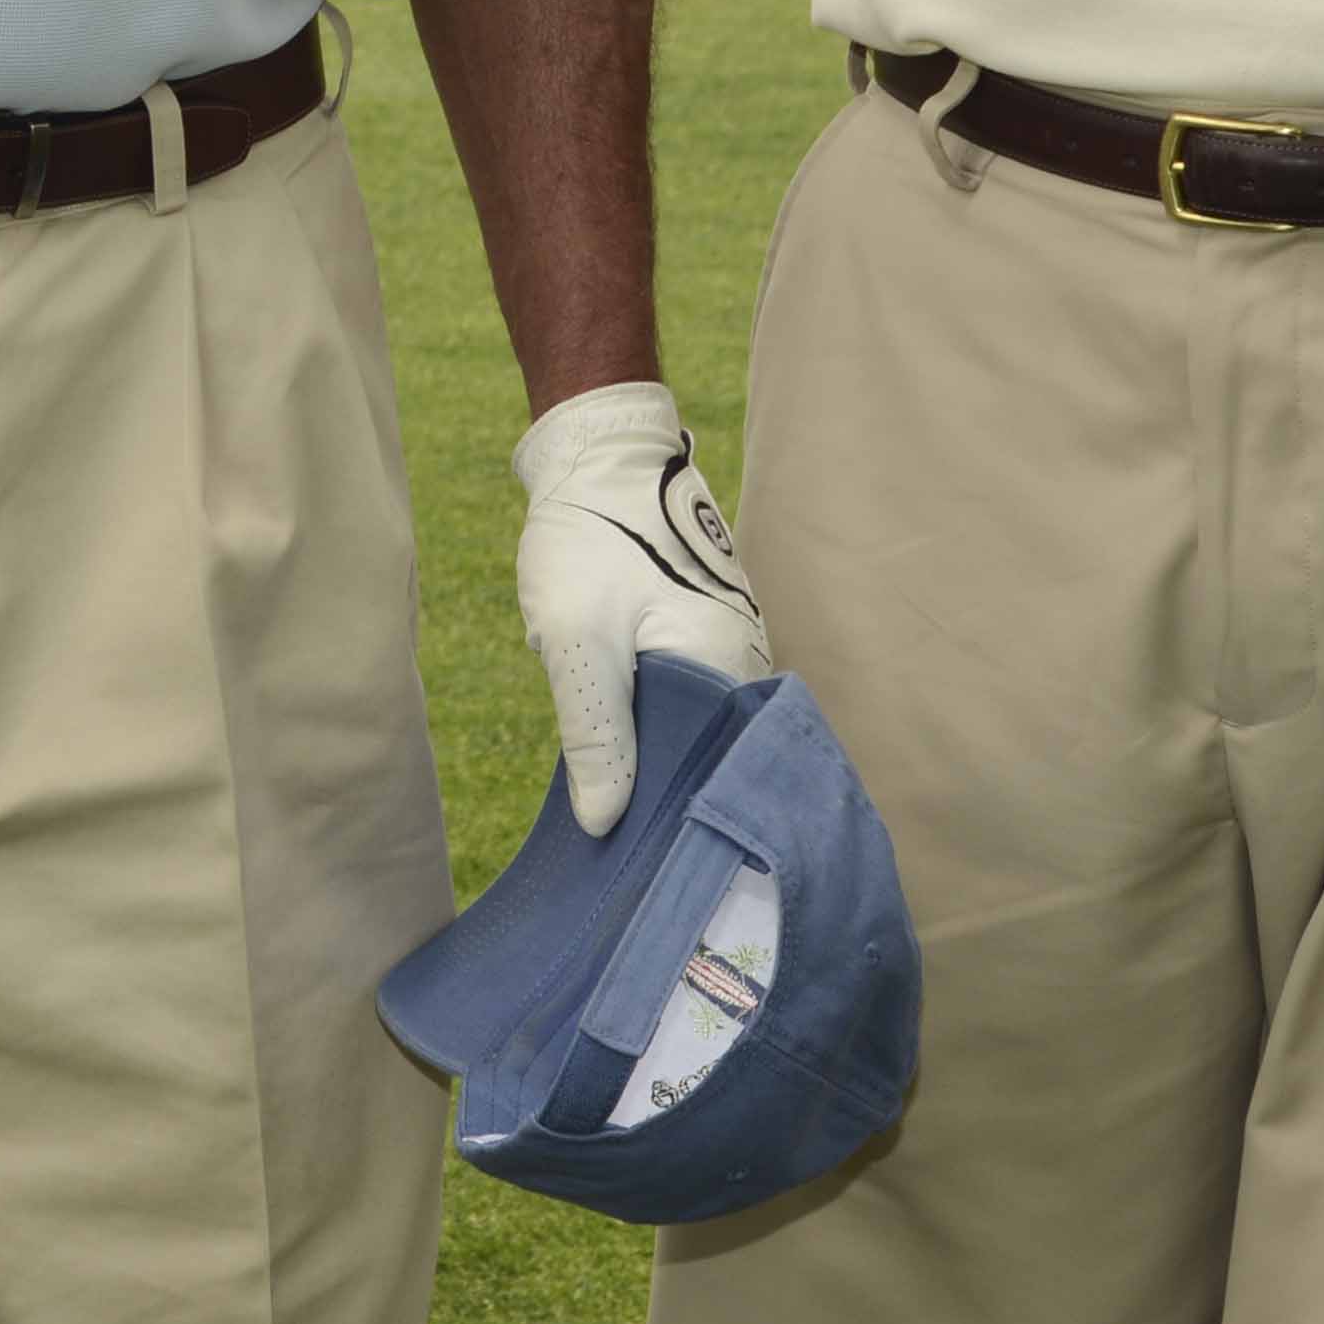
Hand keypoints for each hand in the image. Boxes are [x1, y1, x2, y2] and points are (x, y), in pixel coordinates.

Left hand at [511, 380, 771, 830]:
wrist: (598, 453)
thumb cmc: (591, 538)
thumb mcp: (579, 640)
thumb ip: (596, 734)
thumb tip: (605, 824)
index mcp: (730, 669)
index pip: (729, 774)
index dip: (695, 822)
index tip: (664, 870)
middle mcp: (744, 663)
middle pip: (718, 759)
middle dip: (679, 804)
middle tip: (636, 862)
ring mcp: (726, 647)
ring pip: (700, 733)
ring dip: (666, 769)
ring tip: (629, 832)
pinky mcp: (700, 636)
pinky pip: (689, 704)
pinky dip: (661, 734)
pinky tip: (627, 767)